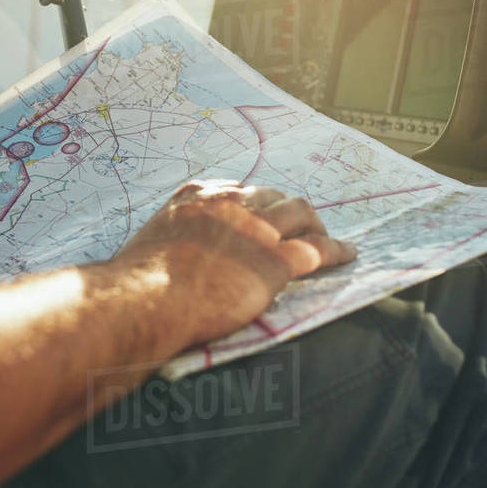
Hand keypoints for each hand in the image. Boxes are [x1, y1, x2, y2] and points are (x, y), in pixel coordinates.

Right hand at [113, 180, 356, 344]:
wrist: (148, 298)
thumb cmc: (139, 280)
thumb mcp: (151, 240)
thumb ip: (171, 238)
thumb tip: (169, 258)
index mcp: (199, 195)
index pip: (239, 189)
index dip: (254, 203)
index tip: (259, 214)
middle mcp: (232, 203)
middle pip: (274, 196)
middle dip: (287, 210)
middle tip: (296, 227)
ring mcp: (257, 229)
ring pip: (301, 213)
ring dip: (315, 224)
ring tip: (324, 236)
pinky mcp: (276, 260)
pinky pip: (318, 249)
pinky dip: (336, 250)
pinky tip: (348, 254)